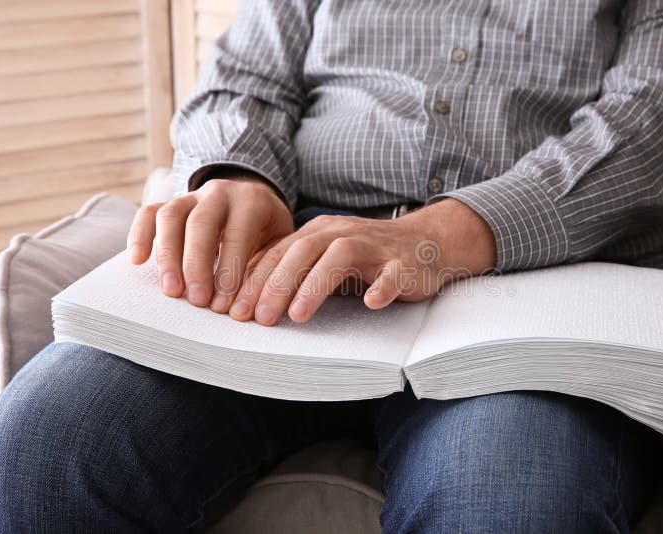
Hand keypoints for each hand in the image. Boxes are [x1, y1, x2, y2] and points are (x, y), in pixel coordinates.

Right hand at [126, 176, 293, 310]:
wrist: (256, 200)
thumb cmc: (268, 233)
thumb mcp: (280, 245)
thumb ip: (266, 268)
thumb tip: (249, 305)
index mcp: (252, 202)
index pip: (237, 233)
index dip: (229, 269)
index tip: (222, 303)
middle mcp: (220, 193)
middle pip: (200, 223)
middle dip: (196, 264)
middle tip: (196, 300)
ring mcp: (192, 195)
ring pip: (171, 216)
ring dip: (167, 255)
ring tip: (171, 290)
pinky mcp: (172, 203)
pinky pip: (149, 212)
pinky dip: (139, 234)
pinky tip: (138, 260)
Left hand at [230, 198, 496, 324]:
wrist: (427, 242)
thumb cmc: (370, 256)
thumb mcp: (326, 256)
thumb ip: (294, 268)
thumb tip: (247, 292)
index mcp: (320, 232)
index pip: (279, 252)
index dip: (254, 280)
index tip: (234, 311)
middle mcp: (343, 233)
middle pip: (303, 251)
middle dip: (277, 285)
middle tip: (259, 317)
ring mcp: (375, 247)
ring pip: (340, 257)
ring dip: (316, 286)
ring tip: (298, 315)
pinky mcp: (404, 263)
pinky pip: (392, 274)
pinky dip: (381, 287)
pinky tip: (371, 303)